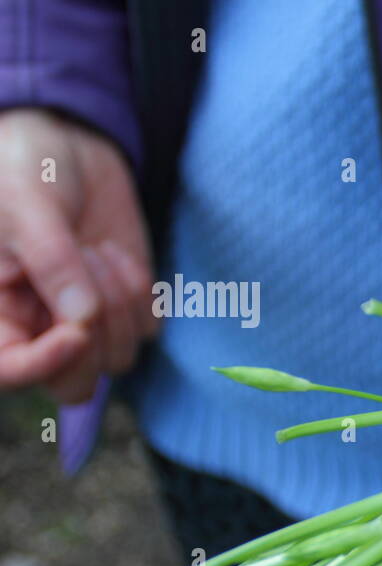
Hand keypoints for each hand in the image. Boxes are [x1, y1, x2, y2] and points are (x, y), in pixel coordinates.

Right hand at [0, 108, 155, 402]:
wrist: (64, 145)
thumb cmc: (23, 169)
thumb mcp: (25, 206)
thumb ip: (50, 263)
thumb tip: (82, 322)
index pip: (9, 373)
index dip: (44, 366)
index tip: (76, 333)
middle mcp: (37, 330)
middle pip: (76, 384)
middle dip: (94, 334)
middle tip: (86, 262)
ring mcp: (85, 324)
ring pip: (118, 358)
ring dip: (117, 303)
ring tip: (92, 249)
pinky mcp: (125, 308)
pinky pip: (149, 328)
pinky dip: (141, 292)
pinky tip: (114, 253)